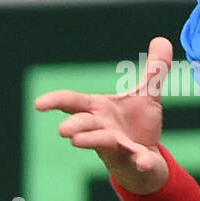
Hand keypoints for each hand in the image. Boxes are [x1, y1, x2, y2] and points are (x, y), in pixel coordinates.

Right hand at [34, 36, 172, 193]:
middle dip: (73, 125)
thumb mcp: (148, 94)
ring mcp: (117, 146)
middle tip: (62, 129)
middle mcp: (102, 128)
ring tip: (76, 141)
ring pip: (101, 142)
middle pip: (83, 124)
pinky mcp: (135, 160)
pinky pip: (137, 161)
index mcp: (99, 110)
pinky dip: (140, 161)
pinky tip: (143, 162)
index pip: (73, 103)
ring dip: (91, 140)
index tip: (38, 104)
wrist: (148, 161)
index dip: (55, 101)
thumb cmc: (138, 125)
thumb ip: (155, 69)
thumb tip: (161, 39)